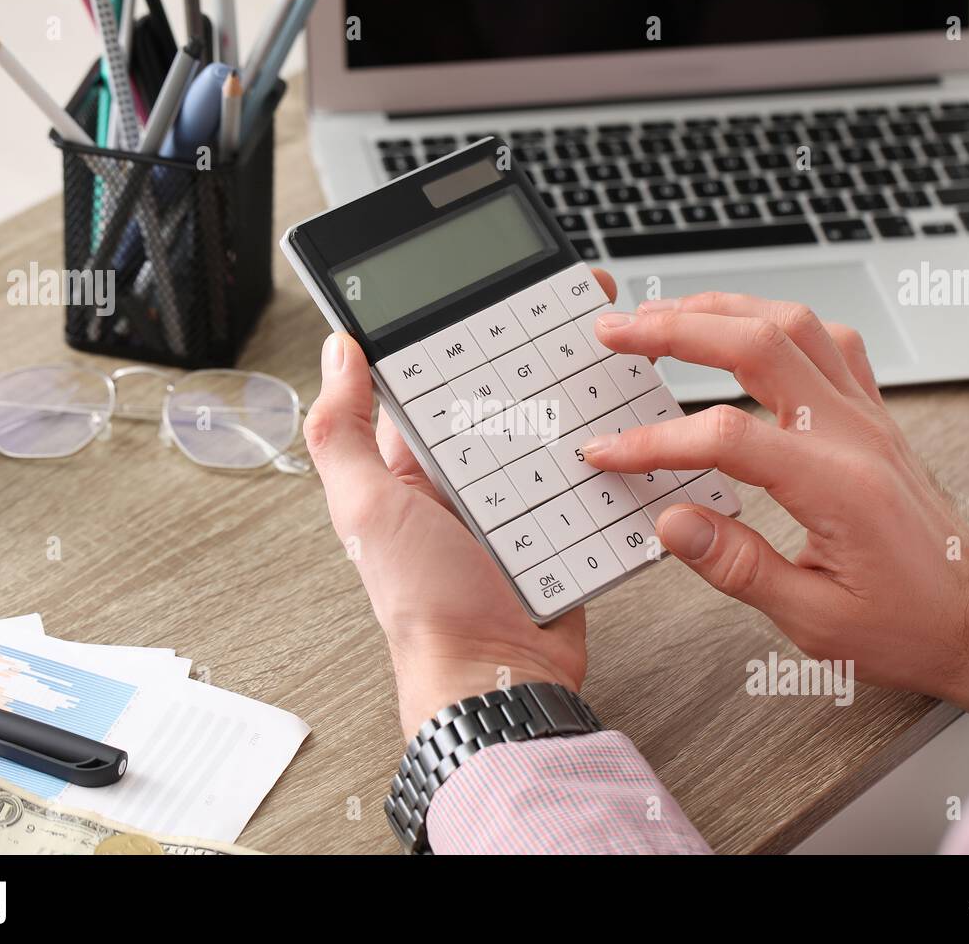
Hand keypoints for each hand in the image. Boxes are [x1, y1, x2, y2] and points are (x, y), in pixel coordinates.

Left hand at [302, 269, 616, 738]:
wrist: (498, 678)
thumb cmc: (426, 608)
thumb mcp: (365, 510)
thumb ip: (342, 433)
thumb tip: (337, 351)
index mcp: (410, 463)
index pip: (432, 376)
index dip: (456, 332)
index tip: (487, 289)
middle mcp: (463, 476)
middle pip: (502, 393)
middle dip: (534, 353)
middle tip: (572, 307)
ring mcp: (518, 499)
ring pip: (551, 426)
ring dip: (577, 396)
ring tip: (610, 349)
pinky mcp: (562, 525)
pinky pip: (588, 474)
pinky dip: (608, 450)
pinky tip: (630, 416)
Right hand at [583, 293, 968, 716]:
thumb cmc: (908, 624)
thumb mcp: (814, 620)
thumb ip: (737, 567)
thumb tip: (672, 524)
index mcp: (839, 486)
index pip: (727, 437)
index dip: (655, 442)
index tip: (608, 452)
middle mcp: (855, 435)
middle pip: (758, 345)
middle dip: (676, 329)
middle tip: (617, 332)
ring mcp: (867, 417)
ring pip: (793, 326)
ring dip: (722, 310)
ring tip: (663, 316)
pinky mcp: (871, 415)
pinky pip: (825, 341)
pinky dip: (773, 323)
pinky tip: (743, 330)